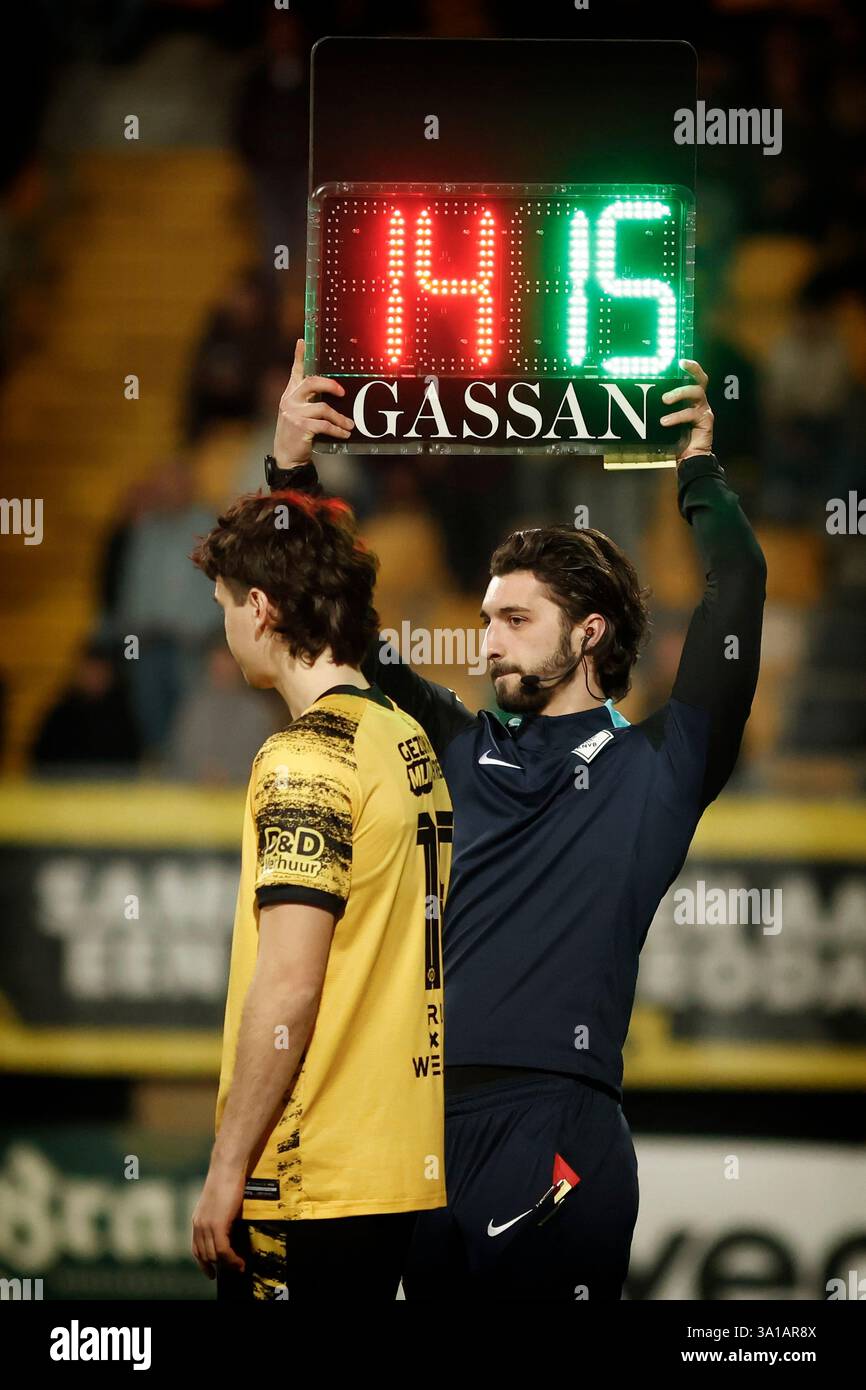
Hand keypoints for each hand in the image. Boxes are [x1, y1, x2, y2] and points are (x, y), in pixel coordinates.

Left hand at [191, 1160, 246, 1279]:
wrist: (227, 1167)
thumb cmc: (227, 1180)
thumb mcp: (219, 1203)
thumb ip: (219, 1217)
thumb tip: (229, 1231)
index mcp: (198, 1220)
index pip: (196, 1249)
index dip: (204, 1264)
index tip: (211, 1273)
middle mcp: (199, 1225)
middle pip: (205, 1255)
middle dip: (220, 1266)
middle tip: (235, 1268)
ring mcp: (206, 1225)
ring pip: (214, 1256)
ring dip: (228, 1264)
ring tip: (240, 1265)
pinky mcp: (217, 1224)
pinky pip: (222, 1250)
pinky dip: (232, 1259)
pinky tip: (240, 1261)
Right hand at [273, 338, 354, 466]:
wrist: (287, 455)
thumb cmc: (297, 432)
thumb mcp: (298, 412)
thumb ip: (308, 399)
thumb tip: (332, 390)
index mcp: (290, 393)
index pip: (295, 370)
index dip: (299, 355)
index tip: (303, 340)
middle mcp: (289, 400)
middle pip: (312, 382)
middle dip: (330, 385)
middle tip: (343, 392)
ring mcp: (293, 413)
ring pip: (323, 408)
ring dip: (340, 418)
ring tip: (350, 425)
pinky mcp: (300, 426)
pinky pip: (324, 425)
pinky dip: (337, 429)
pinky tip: (344, 433)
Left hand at [660, 359, 713, 461]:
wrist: (689, 459)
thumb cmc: (675, 440)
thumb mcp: (664, 421)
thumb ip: (658, 410)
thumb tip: (638, 400)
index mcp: (690, 400)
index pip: (693, 378)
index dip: (690, 367)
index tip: (679, 359)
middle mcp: (699, 402)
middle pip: (701, 379)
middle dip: (692, 369)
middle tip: (679, 366)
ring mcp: (704, 410)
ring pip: (697, 392)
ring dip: (680, 392)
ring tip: (665, 400)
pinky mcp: (706, 421)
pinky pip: (691, 413)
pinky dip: (677, 416)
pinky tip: (665, 421)